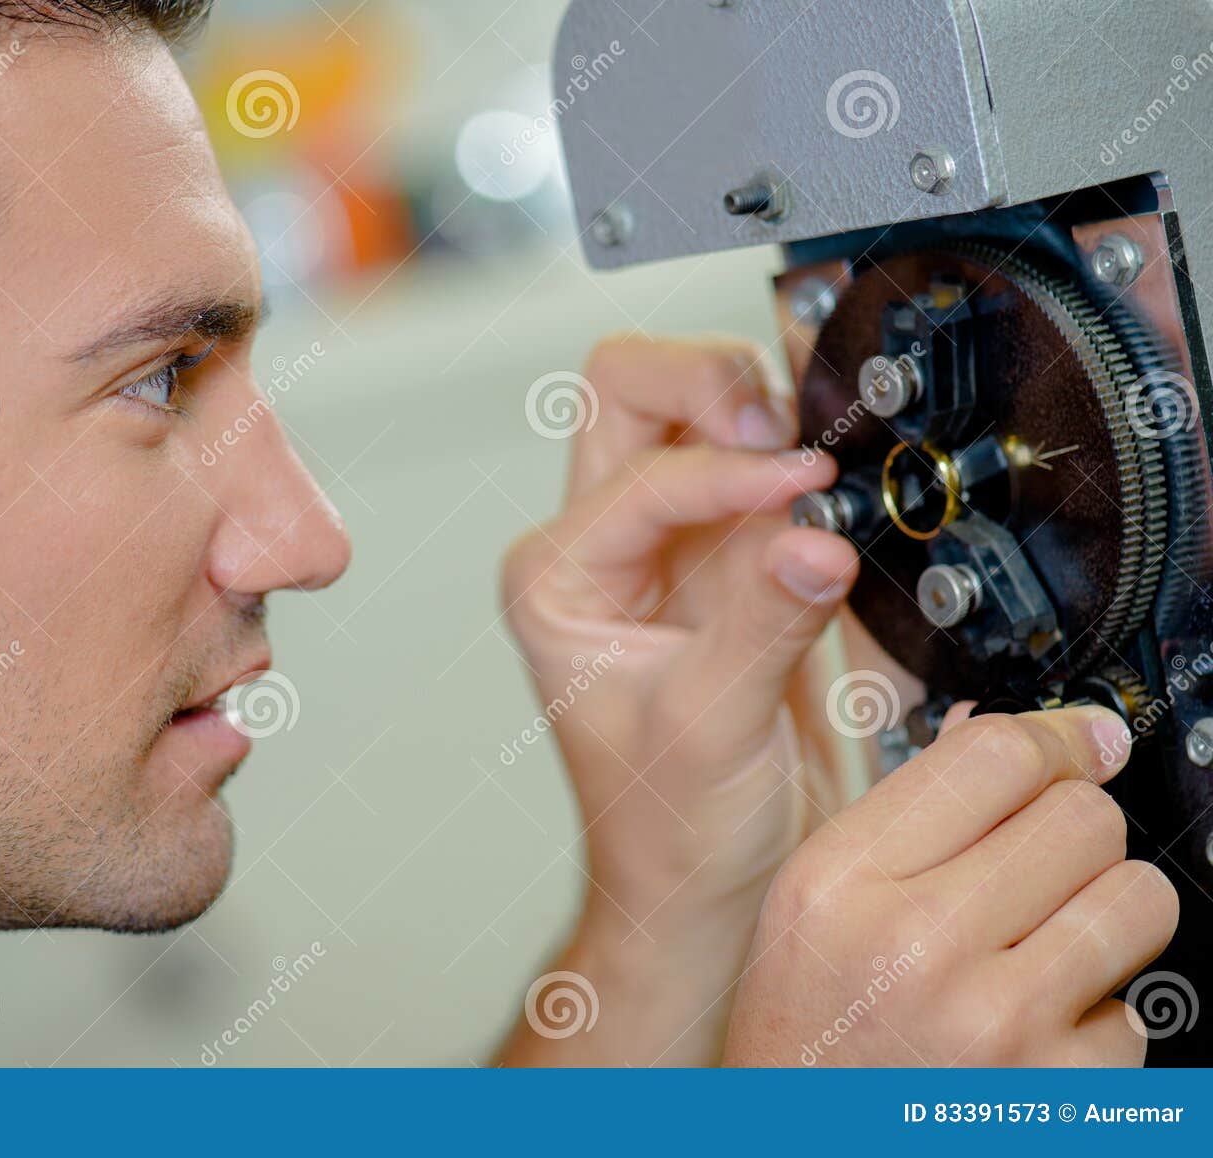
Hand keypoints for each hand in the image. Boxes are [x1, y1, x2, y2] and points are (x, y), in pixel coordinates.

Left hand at [497, 334, 869, 1065]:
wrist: (707, 893)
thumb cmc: (667, 831)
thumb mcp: (707, 729)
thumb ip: (761, 627)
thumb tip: (816, 538)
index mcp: (560, 578)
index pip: (642, 474)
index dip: (726, 472)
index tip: (802, 489)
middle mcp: (609, 547)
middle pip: (636, 389)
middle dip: (714, 381)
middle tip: (785, 431)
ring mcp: (678, 547)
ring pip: (704, 410)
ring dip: (765, 408)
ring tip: (821, 450)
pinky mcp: (746, 564)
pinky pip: (775, 473)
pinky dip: (813, 457)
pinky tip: (845, 484)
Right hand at [723, 708, 1177, 1066]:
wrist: (800, 1156)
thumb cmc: (802, 1036)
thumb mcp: (813, 907)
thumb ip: (904, 819)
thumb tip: (1011, 736)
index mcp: (841, 881)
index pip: (995, 755)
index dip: (1058, 738)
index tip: (1080, 743)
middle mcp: (915, 944)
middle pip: (1083, 817)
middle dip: (1075, 833)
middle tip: (1038, 870)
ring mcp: (995, 1024)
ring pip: (1137, 900)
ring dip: (1105, 915)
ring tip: (1049, 943)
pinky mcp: (1058, 1094)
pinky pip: (1136, 1014)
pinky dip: (1096, 1021)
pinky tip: (1035, 1031)